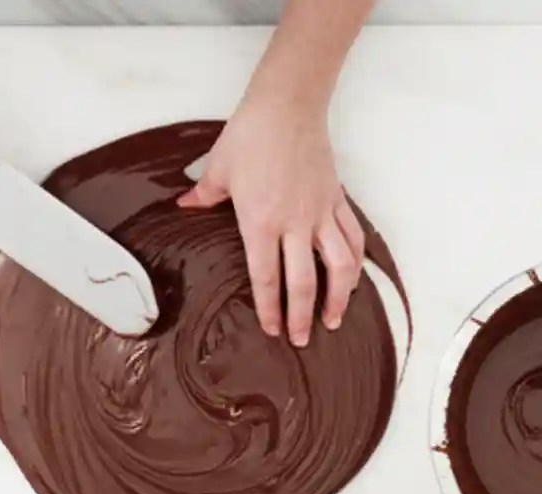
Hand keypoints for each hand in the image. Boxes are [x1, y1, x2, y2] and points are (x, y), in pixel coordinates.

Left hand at [178, 97, 364, 346]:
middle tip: (302, 339)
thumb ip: (204, 195)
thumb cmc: (251, 135)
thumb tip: (185, 206)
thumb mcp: (218, 168)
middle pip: (304, 282)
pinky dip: (356, 262)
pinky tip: (353, 280)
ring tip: (334, 319)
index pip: (266, 277)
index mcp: (260, 222)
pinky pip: (352, 238)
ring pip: (339, 266)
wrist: (288, 106)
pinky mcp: (337, 200)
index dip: (270, 308)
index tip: (272, 329)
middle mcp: (295, 224)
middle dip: (303, 315)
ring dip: (339, 297)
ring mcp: (321, 213)